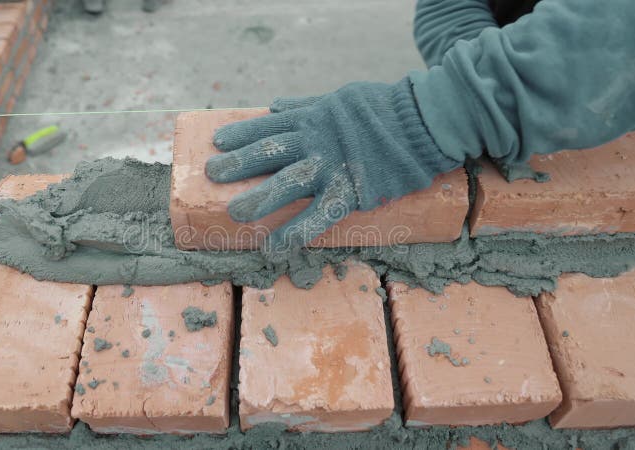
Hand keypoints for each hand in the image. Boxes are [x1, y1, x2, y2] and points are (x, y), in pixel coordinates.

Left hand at [205, 77, 461, 251]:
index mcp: (312, 117)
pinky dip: (295, 233)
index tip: (217, 142)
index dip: (241, 134)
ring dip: (258, 198)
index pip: (268, 125)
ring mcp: (331, 166)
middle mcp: (315, 141)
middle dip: (238, 163)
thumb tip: (275, 105)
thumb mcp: (338, 98)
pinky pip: (317, 216)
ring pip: (286, 183)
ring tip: (234, 213)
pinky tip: (274, 248)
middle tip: (211, 173)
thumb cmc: (383, 109)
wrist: (423, 120)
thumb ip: (305, 105)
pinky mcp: (350, 191)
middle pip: (268, 152)